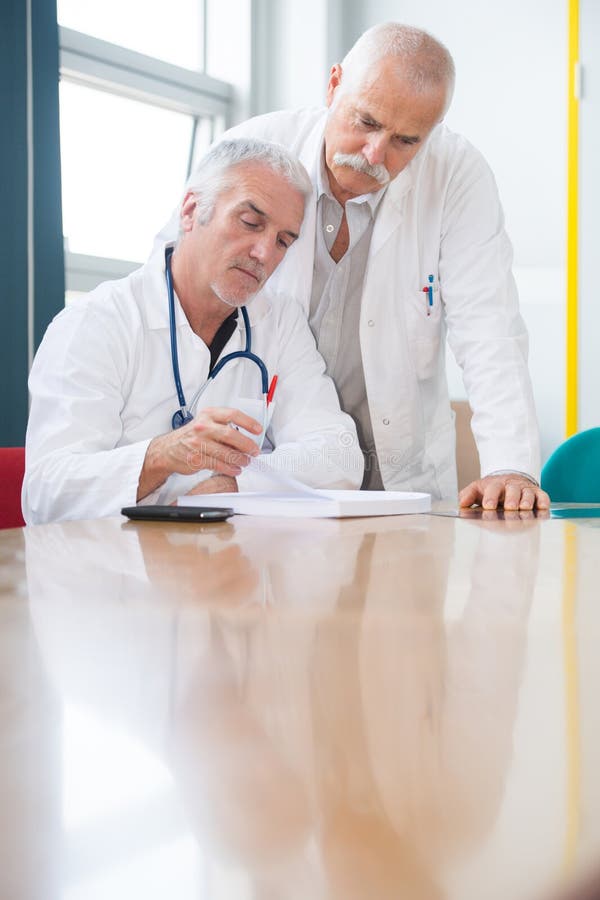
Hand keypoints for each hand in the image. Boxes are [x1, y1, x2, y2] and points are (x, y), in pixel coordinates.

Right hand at [138, 407, 260, 499]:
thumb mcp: (206, 424)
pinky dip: (230, 468)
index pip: (232, 414)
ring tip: (245, 461)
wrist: (168, 449)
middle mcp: (203, 427)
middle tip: (254, 451)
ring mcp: (198, 443)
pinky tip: (235, 469)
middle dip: (247, 444)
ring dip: (240, 459)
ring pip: (226, 452)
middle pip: (231, 435)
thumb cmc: (191, 436)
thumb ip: (224, 427)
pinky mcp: (196, 458)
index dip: (248, 422)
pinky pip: (218, 465)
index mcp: (208, 415)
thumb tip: (247, 438)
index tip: (258, 430)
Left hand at [459, 474, 549, 510]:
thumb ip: (467, 496)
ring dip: (527, 500)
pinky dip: (543, 502)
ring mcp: (525, 490)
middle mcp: (512, 486)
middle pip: (513, 490)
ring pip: (528, 493)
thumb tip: (461, 504)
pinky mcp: (538, 494)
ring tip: (525, 508)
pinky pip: (543, 497)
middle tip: (509, 507)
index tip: (488, 506)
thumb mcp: (477, 489)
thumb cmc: (492, 489)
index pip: (493, 488)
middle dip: (511, 499)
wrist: (510, 480)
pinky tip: (543, 508)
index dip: (491, 497)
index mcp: (496, 485)